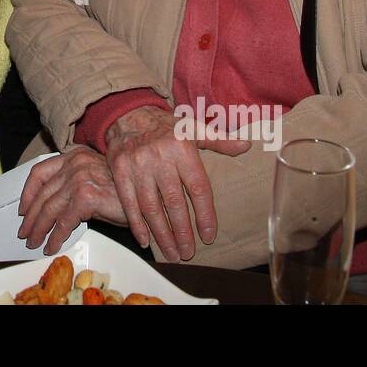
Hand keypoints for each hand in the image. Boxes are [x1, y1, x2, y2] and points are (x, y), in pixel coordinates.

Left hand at [17, 146, 127, 254]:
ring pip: (49, 208)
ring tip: (34, 242)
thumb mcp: (94, 180)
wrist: (148, 198)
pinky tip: (51, 246)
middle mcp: (75, 163)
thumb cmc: (124, 192)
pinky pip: (63, 222)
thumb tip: (49, 208)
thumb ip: (72, 184)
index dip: (28, 193)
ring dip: (38, 229)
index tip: (23, 208)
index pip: (40, 171)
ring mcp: (79, 178)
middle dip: (30, 217)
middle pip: (42, 193)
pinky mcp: (85, 196)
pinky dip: (55, 237)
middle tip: (25, 232)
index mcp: (74, 156)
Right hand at [104, 105, 249, 261]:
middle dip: (182, 232)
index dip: (205, 215)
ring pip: (151, 207)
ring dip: (162, 234)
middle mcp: (159, 157)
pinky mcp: (119, 171)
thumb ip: (220, 140)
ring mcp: (137, 165)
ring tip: (172, 253)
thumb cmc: (166, 127)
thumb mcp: (194, 128)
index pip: (198, 188)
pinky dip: (137, 224)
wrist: (128, 114)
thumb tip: (246, 146)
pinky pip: (129, 203)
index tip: (208, 236)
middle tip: (189, 253)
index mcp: (182, 148)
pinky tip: (145, 241)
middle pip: (174, 202)